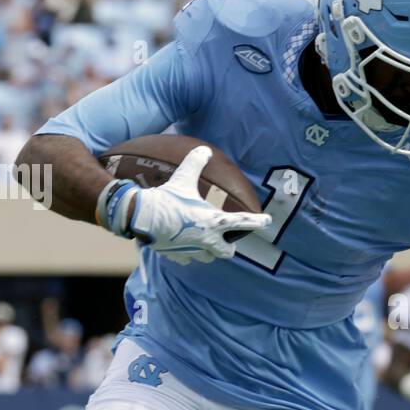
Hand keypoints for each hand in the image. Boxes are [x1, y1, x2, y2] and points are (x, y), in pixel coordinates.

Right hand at [101, 146, 270, 264]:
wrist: (143, 217)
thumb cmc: (167, 198)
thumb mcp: (182, 178)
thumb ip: (195, 163)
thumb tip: (203, 150)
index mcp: (214, 222)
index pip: (242, 222)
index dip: (257, 222)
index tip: (267, 221)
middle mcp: (207, 240)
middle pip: (227, 252)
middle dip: (229, 247)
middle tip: (227, 241)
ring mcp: (193, 251)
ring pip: (207, 257)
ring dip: (207, 251)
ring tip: (202, 242)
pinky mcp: (178, 256)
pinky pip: (187, 259)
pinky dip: (187, 254)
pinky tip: (181, 245)